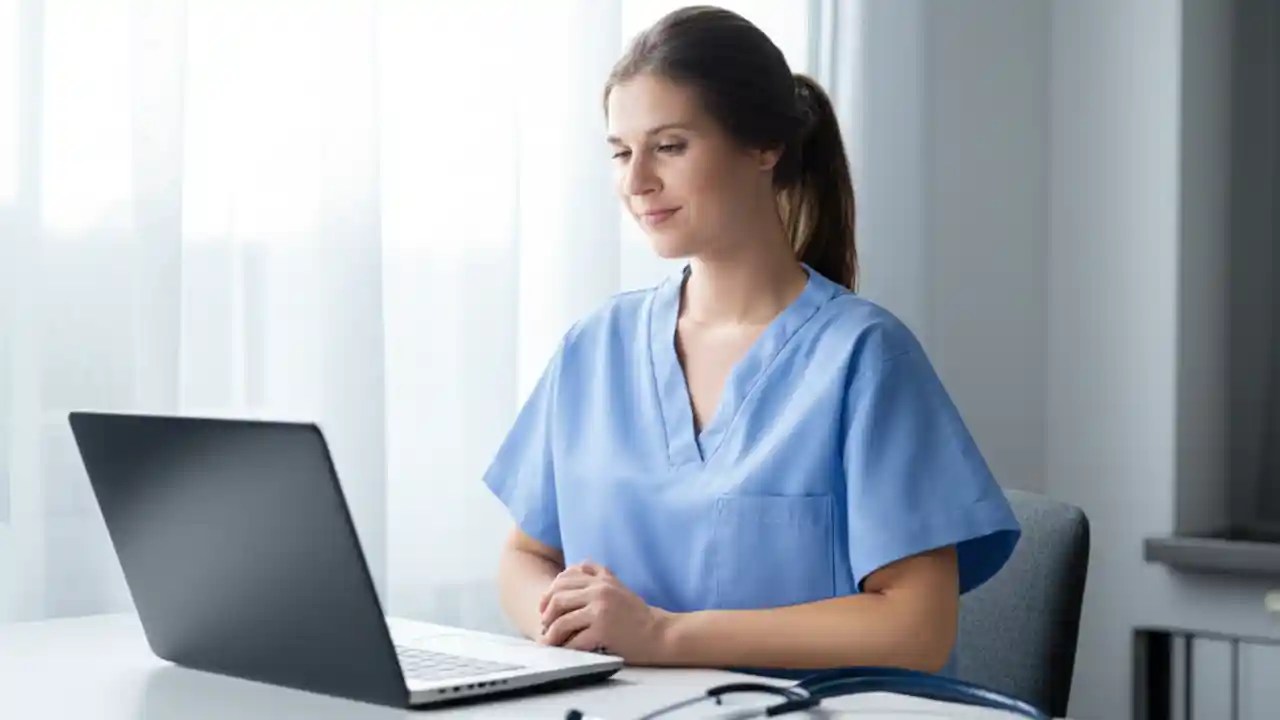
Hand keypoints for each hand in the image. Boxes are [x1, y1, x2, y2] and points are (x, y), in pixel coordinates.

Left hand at [537, 562, 672, 663]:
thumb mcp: (617, 585)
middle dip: (546, 614)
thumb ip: (597, 574)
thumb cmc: (636, 613)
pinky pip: (574, 641)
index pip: (564, 579)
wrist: (659, 633)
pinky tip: (565, 651)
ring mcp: (600, 610)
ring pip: (561, 621)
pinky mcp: (602, 631)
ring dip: (551, 634)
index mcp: (601, 579)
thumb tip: (571, 570)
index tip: (544, 607)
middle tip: (545, 625)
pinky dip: (565, 648)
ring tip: (550, 641)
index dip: (548, 593)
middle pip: (558, 598)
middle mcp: (599, 591)